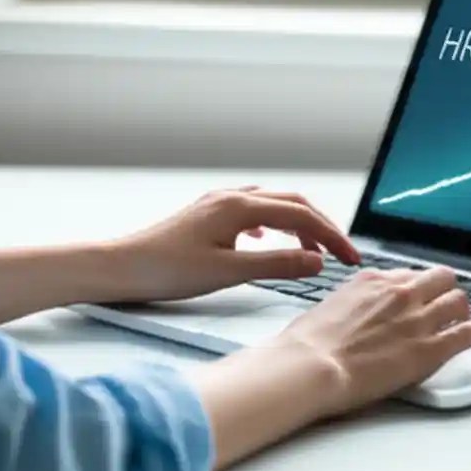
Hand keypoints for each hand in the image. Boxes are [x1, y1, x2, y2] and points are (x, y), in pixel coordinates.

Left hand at [106, 187, 360, 302]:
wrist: (119, 266)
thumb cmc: (166, 270)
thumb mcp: (228, 272)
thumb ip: (276, 265)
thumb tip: (316, 261)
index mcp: (241, 207)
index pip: (302, 216)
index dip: (331, 237)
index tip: (350, 259)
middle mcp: (232, 197)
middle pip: (293, 203)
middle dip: (323, 227)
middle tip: (342, 254)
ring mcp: (219, 204)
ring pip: (274, 205)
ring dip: (300, 224)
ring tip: (313, 250)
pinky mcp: (208, 215)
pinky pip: (253, 211)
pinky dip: (274, 223)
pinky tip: (269, 240)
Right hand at [271, 266, 470, 418]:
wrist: (310, 366)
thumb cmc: (308, 343)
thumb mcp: (329, 306)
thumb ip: (354, 302)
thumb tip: (357, 310)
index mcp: (374, 280)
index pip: (410, 274)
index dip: (419, 287)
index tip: (421, 296)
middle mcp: (401, 293)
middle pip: (441, 279)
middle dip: (445, 291)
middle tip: (445, 305)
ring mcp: (418, 319)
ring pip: (458, 301)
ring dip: (462, 310)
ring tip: (464, 320)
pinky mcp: (429, 348)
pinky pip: (468, 333)